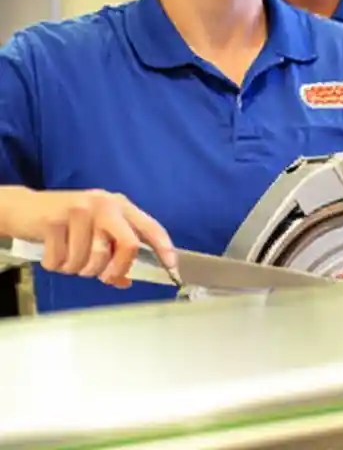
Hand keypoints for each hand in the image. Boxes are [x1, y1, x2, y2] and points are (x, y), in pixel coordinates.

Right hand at [28, 189, 176, 288]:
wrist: (25, 207)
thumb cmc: (68, 222)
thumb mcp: (96, 230)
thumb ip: (114, 251)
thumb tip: (125, 281)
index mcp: (120, 206)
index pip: (150, 227)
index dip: (164, 247)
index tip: (173, 267)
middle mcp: (105, 205)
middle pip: (128, 246)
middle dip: (117, 269)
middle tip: (105, 277)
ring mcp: (80, 211)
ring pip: (91, 260)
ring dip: (78, 269)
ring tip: (70, 257)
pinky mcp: (54, 221)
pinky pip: (62, 262)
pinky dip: (56, 266)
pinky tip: (54, 252)